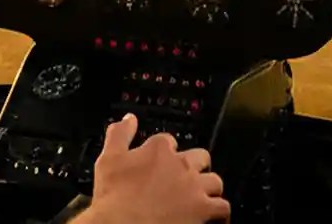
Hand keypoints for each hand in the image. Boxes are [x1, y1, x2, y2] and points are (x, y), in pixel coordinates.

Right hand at [79, 114, 228, 223]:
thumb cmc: (113, 197)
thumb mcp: (108, 160)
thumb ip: (119, 134)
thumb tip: (129, 118)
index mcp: (159, 150)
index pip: (168, 142)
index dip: (164, 153)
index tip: (158, 165)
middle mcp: (181, 164)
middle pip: (200, 157)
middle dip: (194, 166)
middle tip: (184, 180)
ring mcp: (195, 187)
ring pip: (214, 181)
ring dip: (208, 188)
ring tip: (200, 198)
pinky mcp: (204, 209)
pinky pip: (223, 208)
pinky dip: (220, 214)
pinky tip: (213, 218)